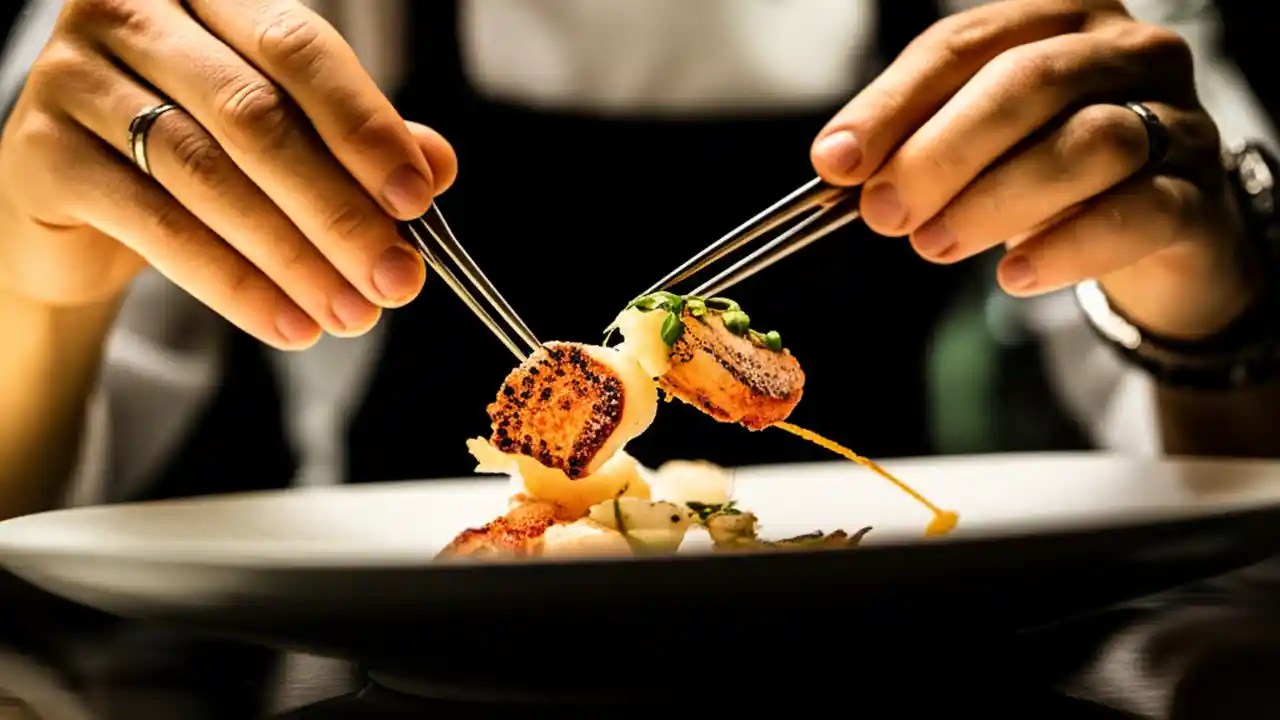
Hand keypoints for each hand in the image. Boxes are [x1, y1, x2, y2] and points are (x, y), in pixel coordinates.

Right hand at [0, 0, 456, 349]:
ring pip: (207, 174)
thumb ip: (353, 140)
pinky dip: (233, 284)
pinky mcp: (41, 153)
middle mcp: (131, 11)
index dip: (364, 127)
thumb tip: (438, 165)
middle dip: (338, 209)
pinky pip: (156, 225)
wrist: (77, 201)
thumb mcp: (282, 137)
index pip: (298, 46)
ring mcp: (74, 77)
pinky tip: (288, 324)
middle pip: (255, 114)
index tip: (418, 203)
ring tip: (352, 315)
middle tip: (398, 280)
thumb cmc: (196, 150)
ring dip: (294, 257)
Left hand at [811, 0, 1259, 339]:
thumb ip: (916, 142)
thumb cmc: (1050, 170)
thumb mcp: (980, 143)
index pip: (962, 46)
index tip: (837, 162)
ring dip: (997, 200)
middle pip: (1028, 83)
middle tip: (885, 213)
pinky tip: (1014, 274)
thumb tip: (839, 165)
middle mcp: (1123, 51)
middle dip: (942, 152)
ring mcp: (1176, 118)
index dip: (892, 105)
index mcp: (1055, 19)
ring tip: (935, 245)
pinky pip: (1140, 212)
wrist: (1161, 231)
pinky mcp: (1200, 194)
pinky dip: (1069, 246)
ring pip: (1090, 143)